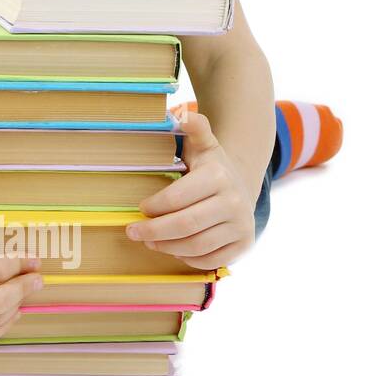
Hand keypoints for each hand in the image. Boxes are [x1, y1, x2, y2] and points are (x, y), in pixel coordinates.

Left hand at [126, 106, 256, 268]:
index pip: (178, 198)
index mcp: (218, 177)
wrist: (241, 186)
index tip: (139, 208)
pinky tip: (174, 250)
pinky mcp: (243, 245)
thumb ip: (194, 129)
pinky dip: (189, 259)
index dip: (155, 206)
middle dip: (154, 231)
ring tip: (149, 241)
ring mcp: (241, 226)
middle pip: (186, 224)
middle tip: (132, 232)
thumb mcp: (202, 145)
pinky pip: (211, 260)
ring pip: (197, 245)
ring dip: (167, 247)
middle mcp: (234, 203)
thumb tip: (184, 115)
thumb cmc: (210, 166)